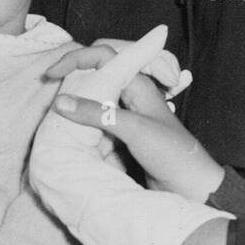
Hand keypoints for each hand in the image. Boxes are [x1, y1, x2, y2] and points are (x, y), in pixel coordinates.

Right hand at [47, 27, 224, 202]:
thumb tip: (61, 101)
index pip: (103, 57)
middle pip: (97, 76)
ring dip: (77, 105)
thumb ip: (98, 114)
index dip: (77, 59)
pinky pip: (97, 123)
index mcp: (139, 85)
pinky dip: (83, 125)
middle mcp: (132, 96)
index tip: (54, 74)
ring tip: (55, 115)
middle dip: (74, 80)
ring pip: (95, 101)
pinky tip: (70, 134)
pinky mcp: (123, 136)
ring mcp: (127, 116)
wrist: (192, 188)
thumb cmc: (172, 154)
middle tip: (52, 91)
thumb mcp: (134, 131)